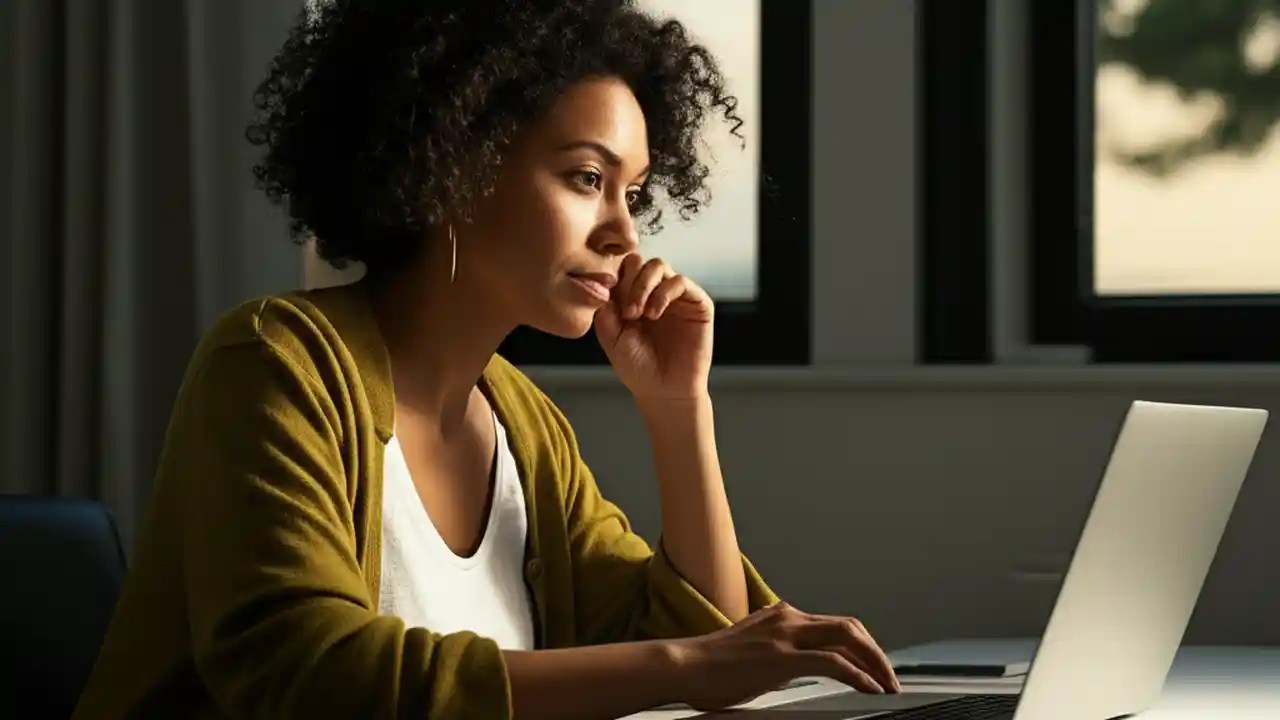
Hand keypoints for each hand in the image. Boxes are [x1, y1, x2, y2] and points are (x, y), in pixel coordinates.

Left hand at [594, 254, 713, 402]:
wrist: (664, 391)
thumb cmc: (638, 368)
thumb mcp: (611, 338)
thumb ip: (605, 310)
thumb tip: (602, 284)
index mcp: (631, 297)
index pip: (621, 268)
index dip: (612, 277)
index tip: (607, 300)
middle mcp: (654, 292)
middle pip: (639, 260)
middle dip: (628, 280)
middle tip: (626, 311)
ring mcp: (675, 296)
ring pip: (659, 265)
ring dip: (644, 285)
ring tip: (638, 314)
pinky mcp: (696, 303)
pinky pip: (680, 281)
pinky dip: (663, 293)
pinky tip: (654, 314)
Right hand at [670, 602, 900, 711]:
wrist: (683, 665)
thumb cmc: (709, 665)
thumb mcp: (751, 650)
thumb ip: (776, 652)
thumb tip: (793, 667)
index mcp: (781, 616)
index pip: (833, 625)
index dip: (860, 644)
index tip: (873, 664)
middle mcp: (787, 619)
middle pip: (848, 627)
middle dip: (875, 651)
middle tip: (890, 676)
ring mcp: (785, 635)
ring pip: (847, 638)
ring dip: (874, 662)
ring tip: (887, 684)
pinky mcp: (782, 657)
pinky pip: (833, 662)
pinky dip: (857, 674)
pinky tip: (869, 688)